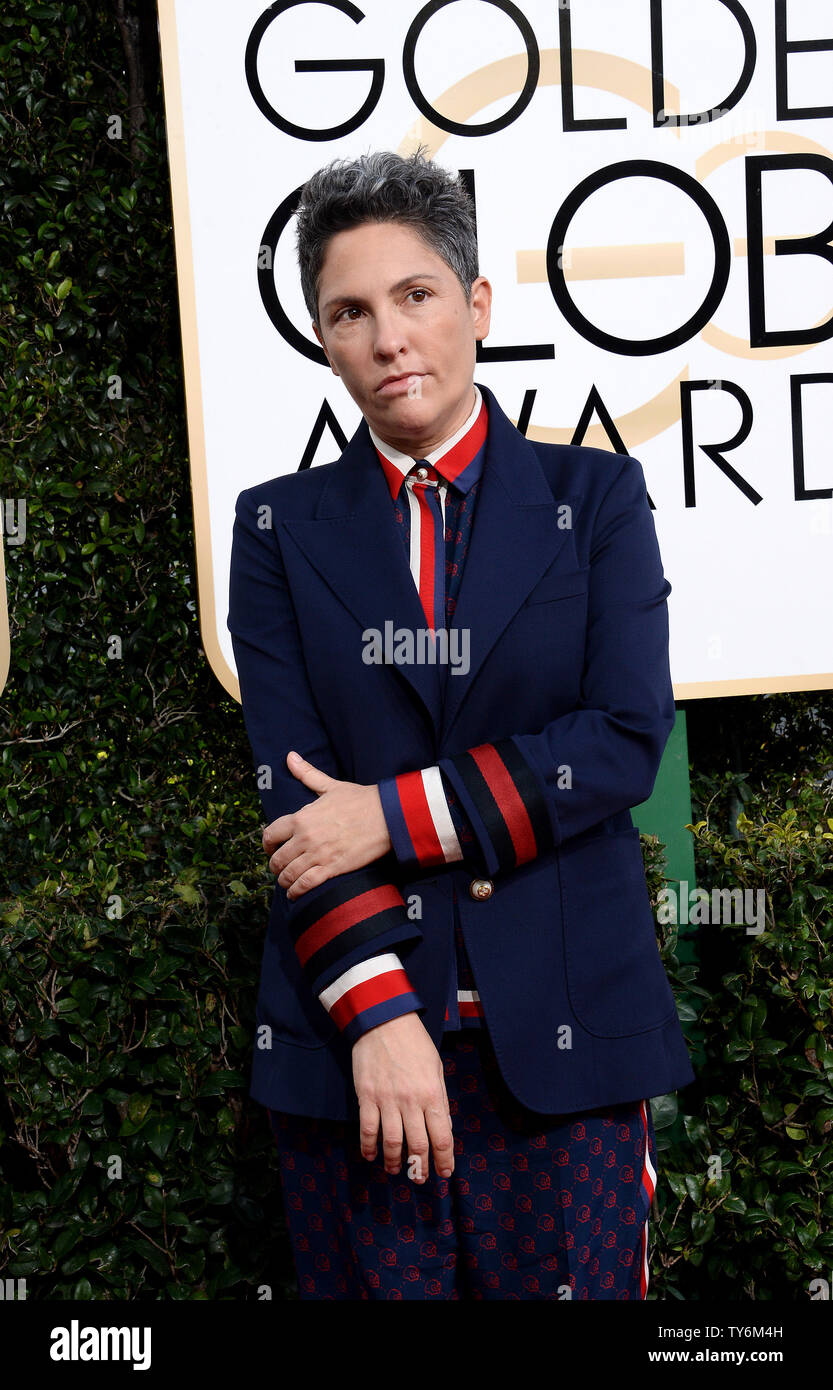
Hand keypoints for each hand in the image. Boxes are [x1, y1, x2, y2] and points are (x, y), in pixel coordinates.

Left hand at [262, 751, 391, 898]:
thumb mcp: (330, 786)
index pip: (270, 834)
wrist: (387, 816)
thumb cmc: (360, 800)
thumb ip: (307, 774)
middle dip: (275, 865)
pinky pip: (305, 885)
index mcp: (301, 817)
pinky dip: (296, 891)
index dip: (266, 844)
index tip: (270, 848)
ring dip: (284, 880)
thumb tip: (290, 757)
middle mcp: (305, 838)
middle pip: (277, 858)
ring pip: (288, 874)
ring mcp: (318, 855)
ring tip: (287, 882)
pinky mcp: (332, 868)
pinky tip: (294, 893)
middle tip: (279, 868)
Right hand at [351, 1013, 454, 1183]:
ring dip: (394, 1162)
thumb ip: (439, 1099)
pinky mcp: (367, 1096)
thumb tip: (443, 1126)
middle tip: (420, 1178)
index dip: (444, 1160)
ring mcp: (387, 1100)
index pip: (442, 1136)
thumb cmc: (414, 1043)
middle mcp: (411, 1101)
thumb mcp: (436, 1068)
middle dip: (420, 1167)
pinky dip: (368, 1146)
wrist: (384, 1021)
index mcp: (433, 1094)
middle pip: (418, 1145)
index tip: (444, 1172)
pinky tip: (370, 1155)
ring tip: (396, 1170)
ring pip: (392, 1142)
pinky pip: (368, 1129)